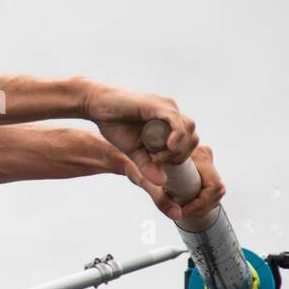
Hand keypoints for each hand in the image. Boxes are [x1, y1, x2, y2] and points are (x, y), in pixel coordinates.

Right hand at [82, 79, 197, 172]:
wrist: (96, 105)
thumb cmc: (114, 124)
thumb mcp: (133, 151)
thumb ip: (147, 165)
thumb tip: (161, 183)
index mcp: (169, 123)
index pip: (188, 142)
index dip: (180, 157)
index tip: (159, 163)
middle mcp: (172, 113)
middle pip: (192, 137)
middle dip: (180, 155)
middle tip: (158, 160)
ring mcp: (167, 107)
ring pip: (188, 129)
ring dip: (178, 147)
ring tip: (158, 155)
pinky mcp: (158, 105)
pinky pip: (176, 121)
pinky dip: (177, 135)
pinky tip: (169, 146)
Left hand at [114, 143, 222, 222]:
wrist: (135, 151)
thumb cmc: (140, 164)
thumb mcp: (148, 183)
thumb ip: (161, 200)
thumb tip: (176, 215)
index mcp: (197, 155)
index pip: (213, 186)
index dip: (201, 203)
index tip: (184, 210)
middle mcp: (205, 155)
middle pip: (217, 190)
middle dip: (201, 207)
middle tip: (182, 213)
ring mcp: (206, 161)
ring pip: (216, 192)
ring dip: (202, 206)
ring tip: (182, 210)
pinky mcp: (204, 168)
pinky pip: (211, 190)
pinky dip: (201, 201)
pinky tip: (186, 205)